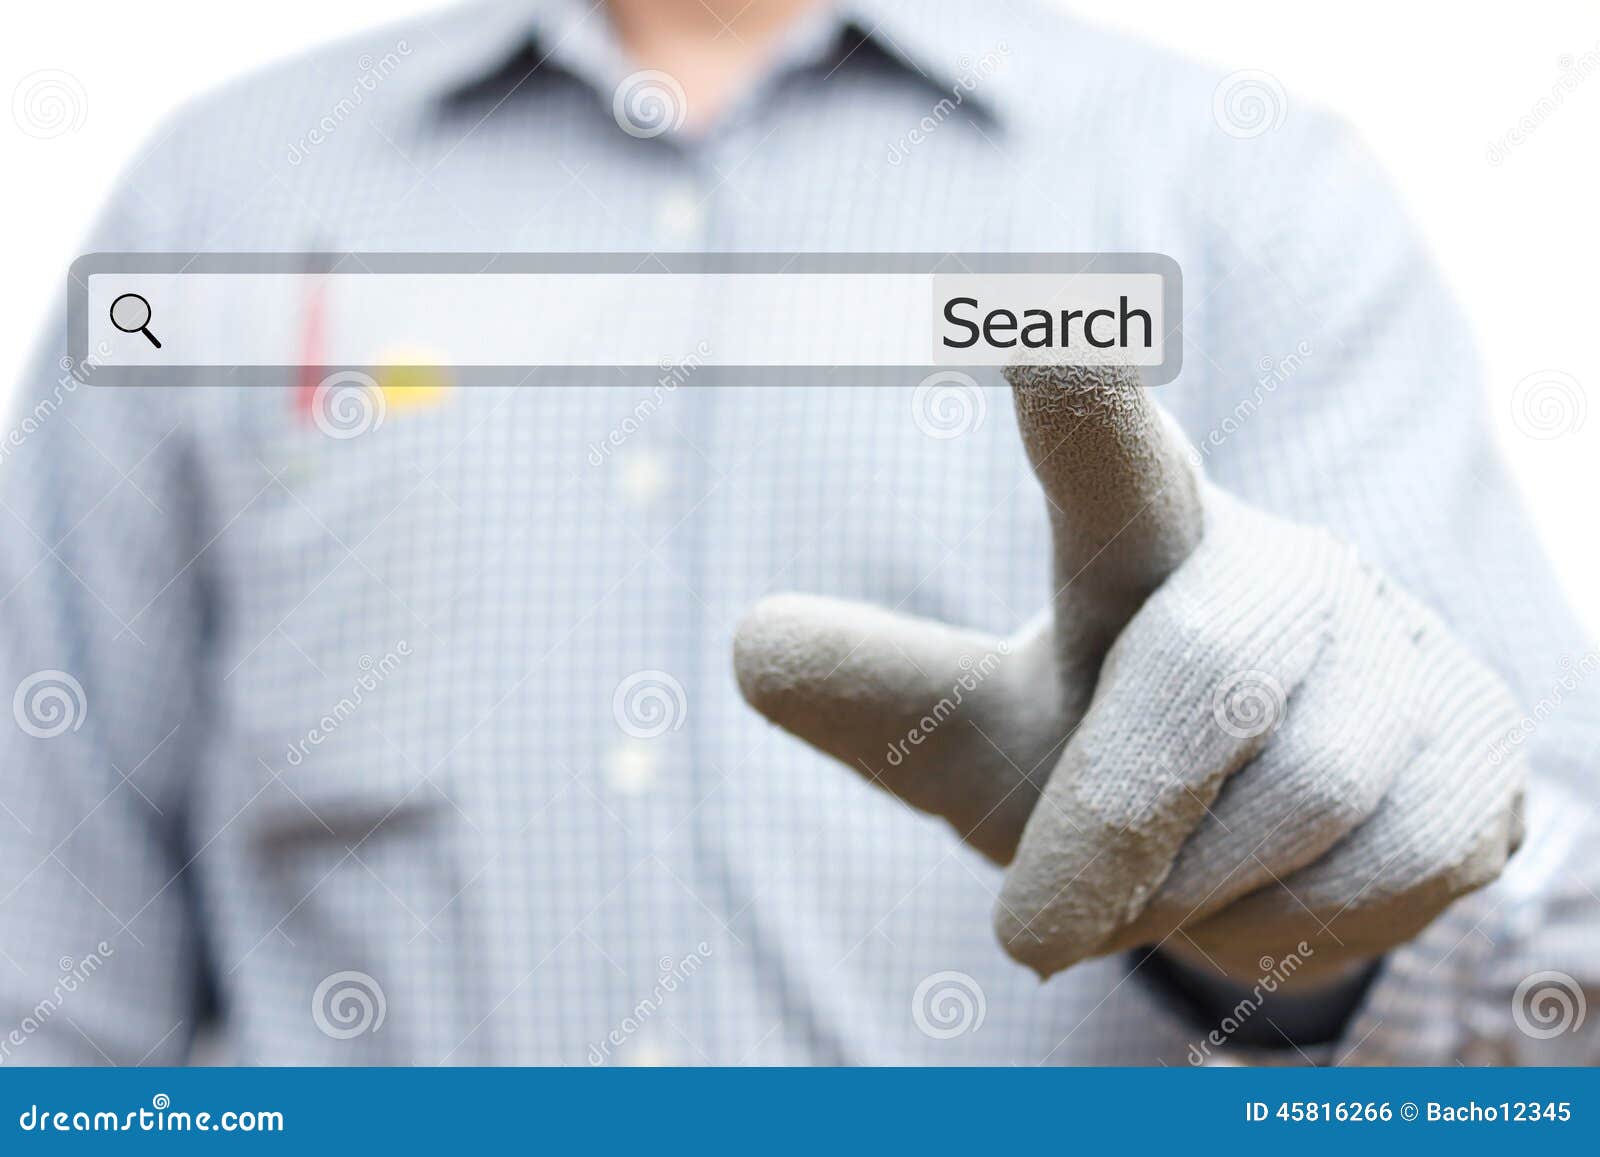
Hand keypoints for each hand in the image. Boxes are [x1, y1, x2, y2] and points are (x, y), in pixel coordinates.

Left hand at [732, 361, 1525, 983]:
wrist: (1271, 849)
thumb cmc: (1104, 769)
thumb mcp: (985, 749)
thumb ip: (887, 700)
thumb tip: (749, 648)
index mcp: (1141, 544)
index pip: (1110, 458)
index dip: (1078, 397)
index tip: (1027, 312)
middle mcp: (1274, 568)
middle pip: (1204, 666)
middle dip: (1113, 818)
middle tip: (1026, 939)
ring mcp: (1390, 652)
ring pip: (1303, 793)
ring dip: (1194, 889)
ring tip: (1155, 892)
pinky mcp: (1478, 750)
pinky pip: (1388, 865)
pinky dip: (1290, 923)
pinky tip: (1266, 898)